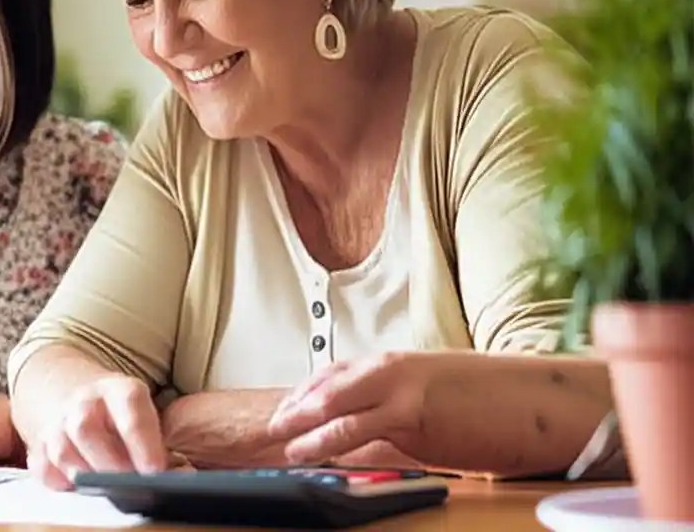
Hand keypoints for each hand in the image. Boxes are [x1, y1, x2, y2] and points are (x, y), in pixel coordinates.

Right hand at [30, 375, 168, 490]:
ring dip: (85, 475)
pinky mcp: (39, 444)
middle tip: (129, 487)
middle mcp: (84, 401)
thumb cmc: (124, 421)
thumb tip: (180, 478)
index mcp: (118, 389)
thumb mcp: (146, 422)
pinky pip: (44, 468)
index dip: (142, 441)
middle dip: (109, 464)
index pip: (130, 407)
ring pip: (62, 450)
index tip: (154, 472)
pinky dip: (60, 482)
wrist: (81, 398)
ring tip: (105, 490)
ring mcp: (58, 421)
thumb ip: (163, 451)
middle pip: (86, 428)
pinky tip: (79, 487)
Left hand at [268, 352, 613, 476]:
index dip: (307, 391)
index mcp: (399, 362)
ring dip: (303, 424)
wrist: (541, 402)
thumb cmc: (497, 404)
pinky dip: (328, 439)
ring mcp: (403, 388)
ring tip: (282, 441)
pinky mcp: (414, 414)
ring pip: (336, 404)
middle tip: (270, 425)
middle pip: (328, 384)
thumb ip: (401, 408)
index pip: (338, 372)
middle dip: (296, 405)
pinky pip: (359, 427)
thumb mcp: (438, 399)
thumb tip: (375, 429)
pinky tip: (311, 450)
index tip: (286, 407)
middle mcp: (394, 368)